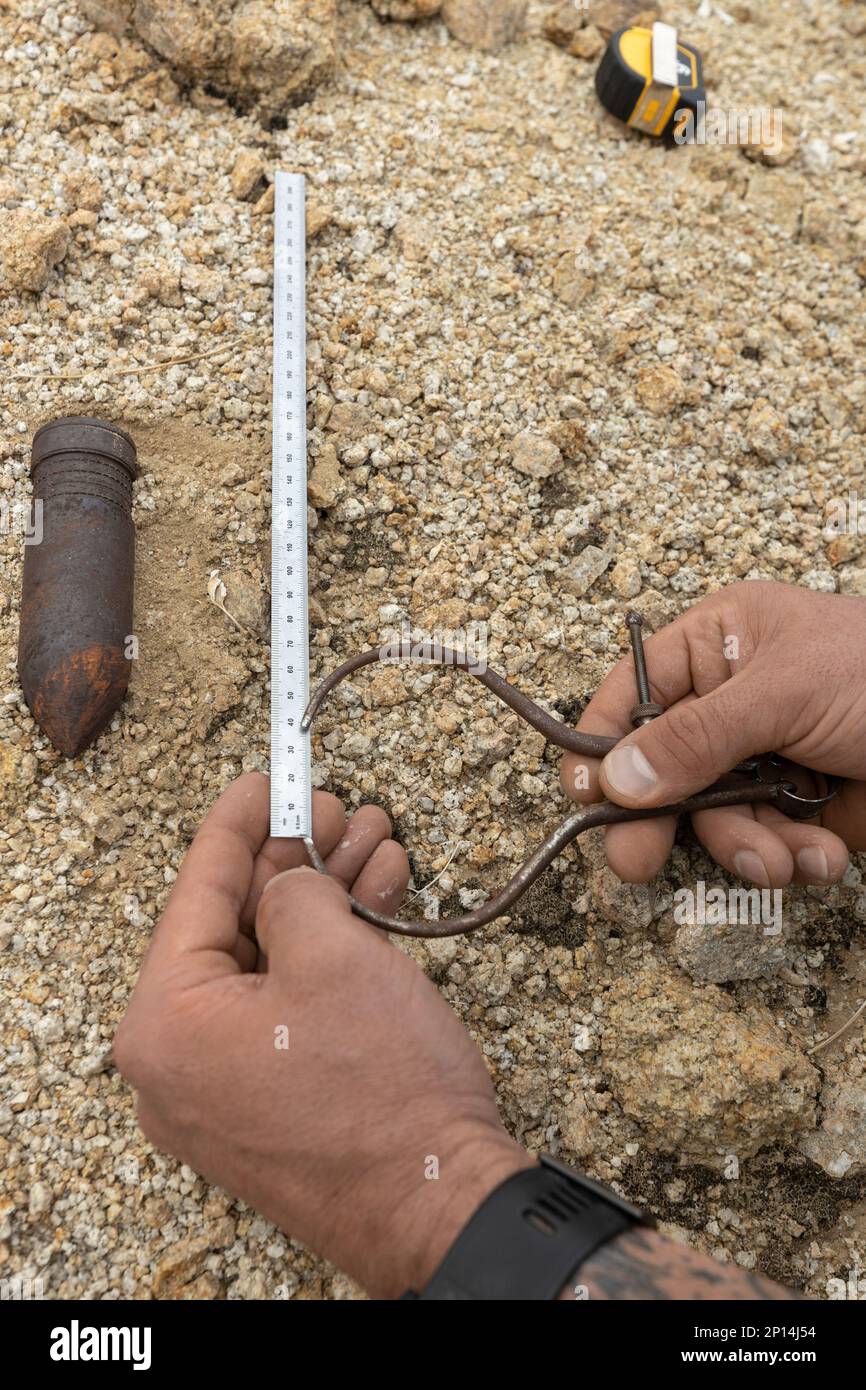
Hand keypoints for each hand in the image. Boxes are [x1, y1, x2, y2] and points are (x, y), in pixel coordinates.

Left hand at [114, 773, 528, 1297]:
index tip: (266, 778)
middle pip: (234, 927)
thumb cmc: (383, 1089)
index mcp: (164, 1023)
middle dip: (296, 862)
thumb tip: (288, 882)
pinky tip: (380, 903)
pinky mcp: (269, 1105)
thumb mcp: (334, 953)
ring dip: (325, 903)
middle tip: (338, 813)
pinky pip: (287, 1010)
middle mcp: (176, 1065)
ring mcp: (222, 1091)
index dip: (239, 822)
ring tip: (378, 848)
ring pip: (270, 965)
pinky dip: (329, 959)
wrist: (444, 1202)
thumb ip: (294, 890)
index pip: (196, 892)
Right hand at [561, 581, 865, 886]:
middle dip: (659, 816)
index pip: (635, 692)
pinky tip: (821, 854)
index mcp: (720, 644)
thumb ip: (698, 737)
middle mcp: (733, 700)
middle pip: (661, 766)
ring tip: (781, 860)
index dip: (603, 742)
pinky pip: (762, 842)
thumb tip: (617, 777)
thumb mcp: (785, 691)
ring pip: (710, 816)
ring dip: (743, 846)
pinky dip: (788, 858)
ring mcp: (765, 756)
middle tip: (635, 865)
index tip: (585, 795)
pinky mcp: (799, 806)